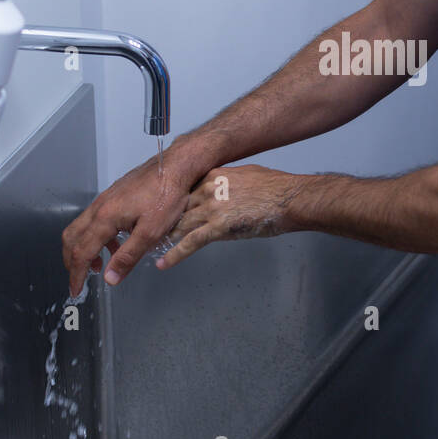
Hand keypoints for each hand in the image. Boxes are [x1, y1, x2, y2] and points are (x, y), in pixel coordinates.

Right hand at [62, 149, 203, 296]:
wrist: (175, 166)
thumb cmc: (167, 195)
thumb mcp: (151, 232)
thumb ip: (128, 257)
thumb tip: (110, 278)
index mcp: (105, 217)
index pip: (81, 252)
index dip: (76, 275)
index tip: (75, 290)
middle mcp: (100, 206)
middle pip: (72, 238)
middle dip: (72, 261)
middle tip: (78, 278)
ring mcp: (105, 199)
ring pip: (81, 227)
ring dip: (84, 249)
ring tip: (98, 265)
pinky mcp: (114, 196)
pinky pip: (94, 219)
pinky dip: (96, 237)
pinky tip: (115, 244)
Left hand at [155, 164, 301, 271]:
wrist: (289, 198)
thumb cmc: (275, 188)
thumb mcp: (246, 175)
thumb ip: (227, 182)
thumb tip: (222, 188)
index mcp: (214, 175)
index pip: (184, 190)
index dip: (170, 203)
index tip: (160, 211)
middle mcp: (208, 189)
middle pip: (177, 208)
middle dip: (162, 222)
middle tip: (148, 232)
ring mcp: (212, 208)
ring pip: (180, 225)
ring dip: (163, 239)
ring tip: (149, 249)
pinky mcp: (219, 226)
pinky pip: (190, 242)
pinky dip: (174, 254)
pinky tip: (163, 263)